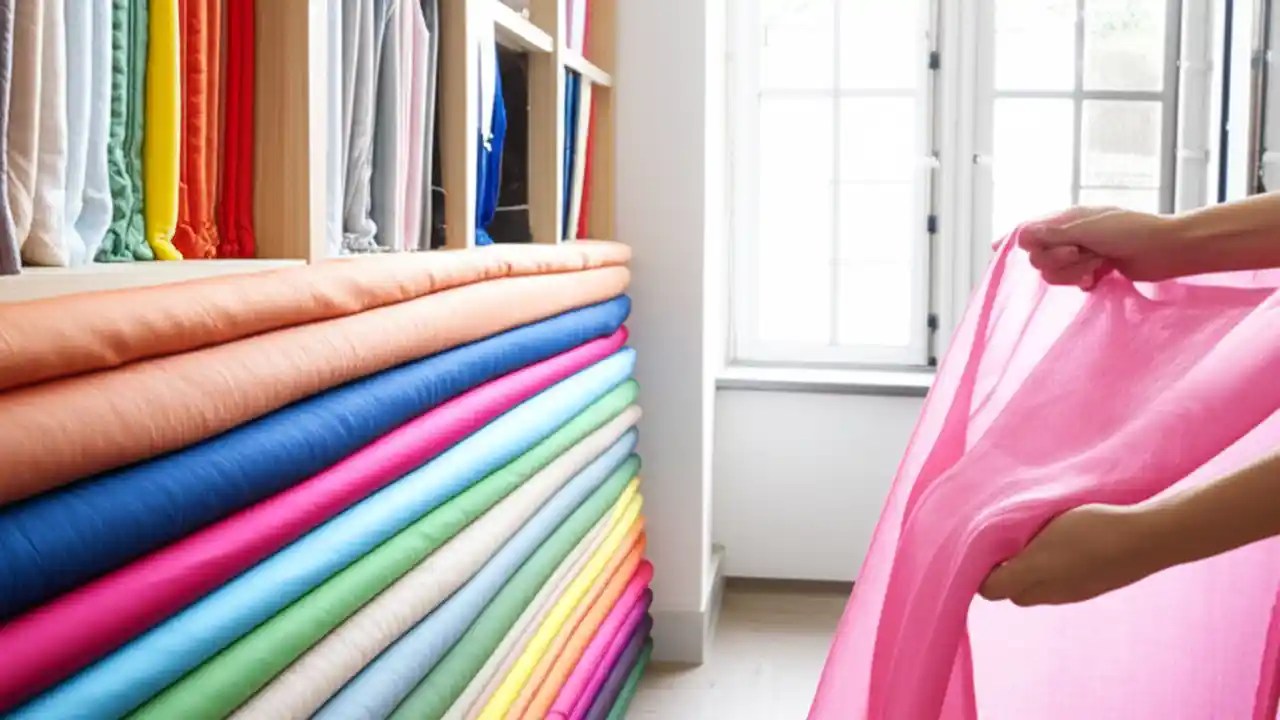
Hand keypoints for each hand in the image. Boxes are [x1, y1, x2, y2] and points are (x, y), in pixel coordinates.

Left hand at [978, 504, 1160, 606]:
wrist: (1146, 540)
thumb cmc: (1095, 525)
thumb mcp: (1049, 521)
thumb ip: (1015, 536)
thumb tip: (994, 544)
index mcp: (1033, 573)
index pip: (990, 589)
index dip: (982, 572)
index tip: (985, 549)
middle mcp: (1049, 592)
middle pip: (1012, 594)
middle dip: (1005, 575)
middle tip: (1009, 546)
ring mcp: (1070, 595)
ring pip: (1035, 593)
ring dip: (1029, 577)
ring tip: (1036, 546)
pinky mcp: (1088, 592)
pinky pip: (1058, 591)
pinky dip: (1052, 577)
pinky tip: (1063, 552)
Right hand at [1013, 206, 1184, 288]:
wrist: (1167, 250)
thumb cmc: (1134, 232)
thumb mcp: (1091, 229)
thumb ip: (1055, 233)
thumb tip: (1022, 235)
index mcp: (1067, 219)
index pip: (1031, 229)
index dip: (1014, 238)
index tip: (995, 249)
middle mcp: (1070, 236)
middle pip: (1038, 257)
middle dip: (1057, 259)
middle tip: (1081, 254)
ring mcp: (1080, 255)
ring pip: (1052, 273)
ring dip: (1073, 272)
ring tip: (1097, 265)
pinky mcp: (1091, 272)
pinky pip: (1070, 284)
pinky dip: (1082, 282)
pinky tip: (1098, 277)